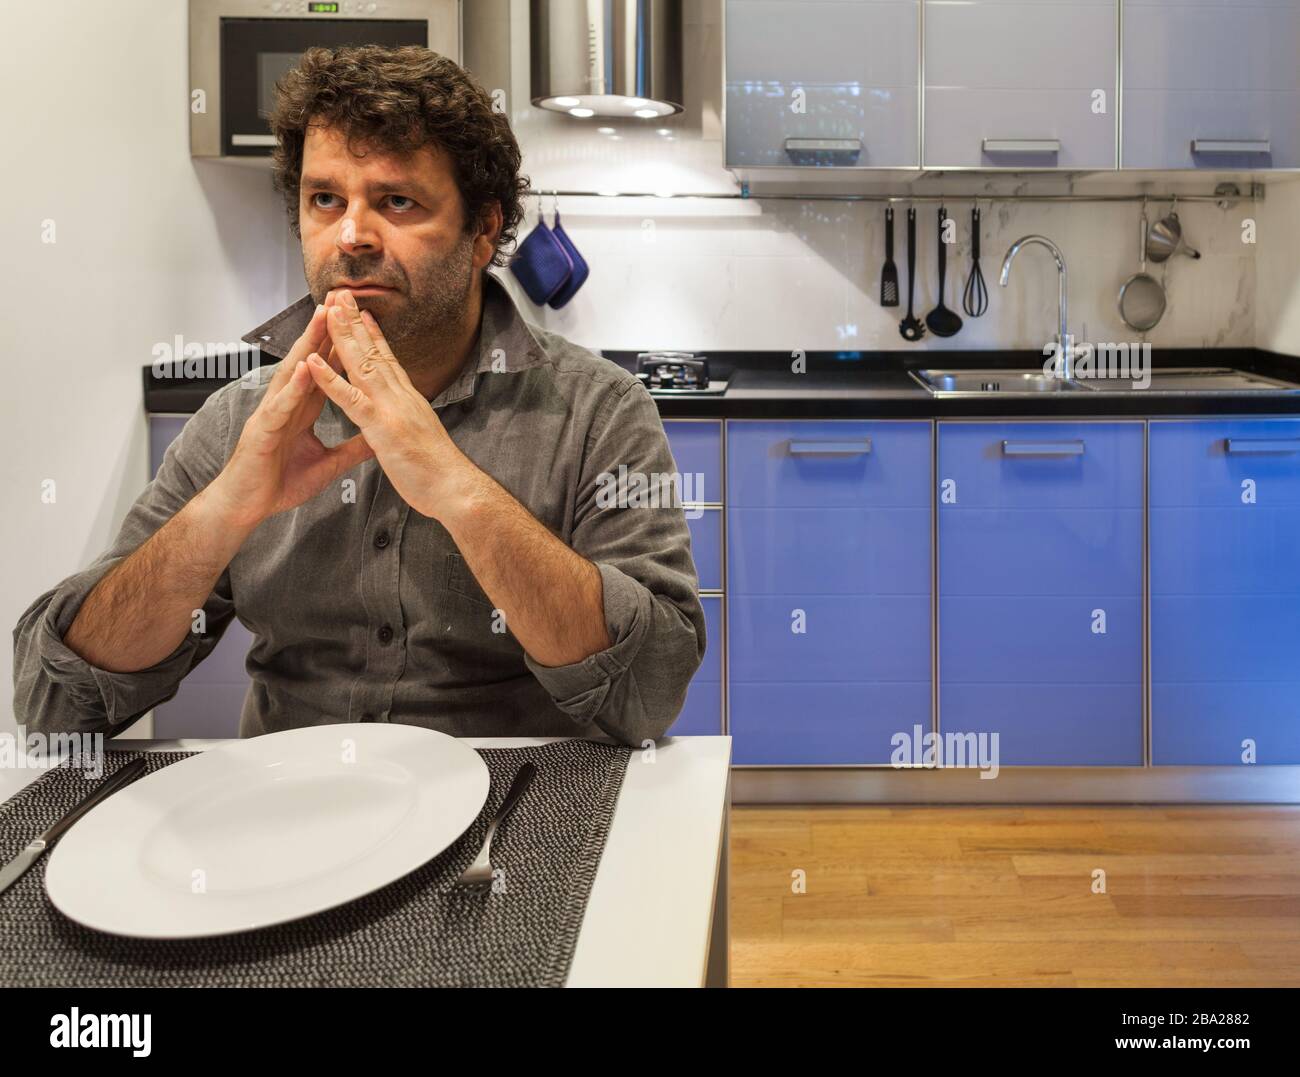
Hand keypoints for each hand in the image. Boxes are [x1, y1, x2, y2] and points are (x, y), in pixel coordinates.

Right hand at [205, 292, 373, 529]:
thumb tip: (376, 440)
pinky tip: (304, 369)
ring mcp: (273, 413)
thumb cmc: (278, 483)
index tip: (360, 321)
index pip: (327, 370)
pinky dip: (293, 387)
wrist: (247, 506)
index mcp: (303, 409)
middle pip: (310, 360)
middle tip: (341, 300)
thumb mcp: (327, 465)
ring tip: (323, 318)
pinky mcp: (263, 430)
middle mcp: (287, 404)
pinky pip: (280, 405)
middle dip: (325, 330)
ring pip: (293, 373)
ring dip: (308, 345)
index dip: (342, 345)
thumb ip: (351, 450)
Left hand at [305, 290, 476, 521]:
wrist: (455, 489)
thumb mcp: (423, 441)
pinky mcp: (381, 426)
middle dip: (356, 323)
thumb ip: (411, 425)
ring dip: (342, 336)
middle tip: (341, 294)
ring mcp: (391, 409)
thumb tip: (408, 421)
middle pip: (374, 353)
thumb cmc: (441, 474)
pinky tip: (313, 361)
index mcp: (409, 401)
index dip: (375, 337)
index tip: (364, 315)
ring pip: (362, 365)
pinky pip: (350, 399)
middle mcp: (401, 397)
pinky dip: (330, 379)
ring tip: (327, 310)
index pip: (389, 362)